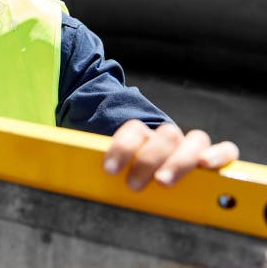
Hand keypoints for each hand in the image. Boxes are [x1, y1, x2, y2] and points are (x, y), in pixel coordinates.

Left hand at [104, 119, 238, 190]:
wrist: (147, 159)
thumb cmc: (130, 169)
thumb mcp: (115, 166)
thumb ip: (108, 167)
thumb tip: (87, 179)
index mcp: (141, 134)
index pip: (134, 129)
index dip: (122, 147)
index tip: (110, 169)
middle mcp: (167, 137)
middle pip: (165, 136)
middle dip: (148, 159)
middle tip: (134, 185)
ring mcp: (188, 145)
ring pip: (193, 140)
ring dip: (179, 161)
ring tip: (163, 182)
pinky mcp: (209, 157)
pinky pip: (226, 150)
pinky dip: (219, 154)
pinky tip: (207, 165)